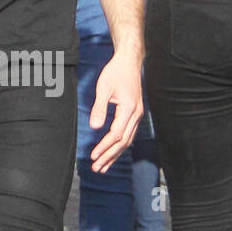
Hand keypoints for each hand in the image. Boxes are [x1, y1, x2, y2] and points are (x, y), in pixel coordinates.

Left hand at [88, 49, 143, 172]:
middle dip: (109, 156)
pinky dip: (120, 146)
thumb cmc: (116, 73)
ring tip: (104, 166)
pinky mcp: (135, 114)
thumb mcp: (103, 89)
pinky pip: (129, 134)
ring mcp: (138, 115)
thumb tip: (95, 127)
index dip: (104, 147)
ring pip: (127, 140)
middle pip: (123, 142)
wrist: (129, 62)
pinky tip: (113, 153)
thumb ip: (99, 108)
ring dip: (115, 154)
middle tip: (97, 168)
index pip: (116, 134)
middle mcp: (136, 115)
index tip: (94, 156)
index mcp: (129, 109)